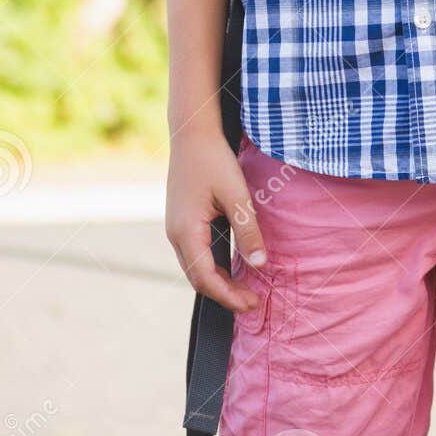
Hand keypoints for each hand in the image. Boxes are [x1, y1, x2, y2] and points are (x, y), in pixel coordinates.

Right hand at [166, 126, 267, 313]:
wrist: (192, 132)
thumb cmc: (213, 159)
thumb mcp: (236, 195)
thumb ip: (248, 231)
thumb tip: (260, 265)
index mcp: (186, 231)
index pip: (206, 279)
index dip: (229, 296)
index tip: (252, 303)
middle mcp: (175, 234)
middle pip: (197, 279)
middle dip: (224, 294)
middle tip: (252, 301)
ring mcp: (174, 227)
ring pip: (194, 267)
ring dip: (217, 281)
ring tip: (244, 288)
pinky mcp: (180, 220)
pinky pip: (193, 253)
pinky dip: (210, 266)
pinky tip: (229, 265)